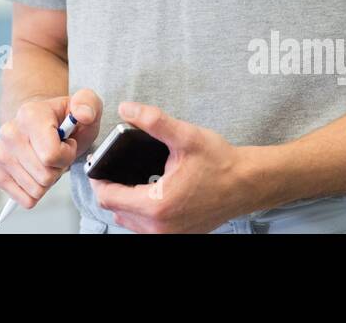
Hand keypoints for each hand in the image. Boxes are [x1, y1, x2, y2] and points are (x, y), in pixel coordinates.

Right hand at [0, 89, 102, 209]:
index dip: (67, 154)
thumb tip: (83, 114)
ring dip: (47, 180)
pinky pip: (25, 199)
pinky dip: (36, 191)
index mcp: (29, 115)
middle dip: (58, 169)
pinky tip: (35, 172)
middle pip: (45, 176)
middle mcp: (9, 133)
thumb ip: (88, 104)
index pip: (51, 156)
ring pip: (36, 190)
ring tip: (46, 160)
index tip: (66, 142)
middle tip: (56, 153)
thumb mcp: (85, 106)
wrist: (41, 124)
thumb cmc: (66, 120)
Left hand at [87, 101, 263, 232]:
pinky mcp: (177, 236)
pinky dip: (139, 211)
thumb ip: (153, 121)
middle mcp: (160, 228)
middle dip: (110, 189)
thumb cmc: (220, 163)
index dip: (98, 179)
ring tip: (130, 178)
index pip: (108, 198)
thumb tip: (126, 108)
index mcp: (157, 205)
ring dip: (124, 201)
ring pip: (128, 222)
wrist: (248, 184)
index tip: (99, 164)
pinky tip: (147, 190)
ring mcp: (169, 235)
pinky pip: (145, 227)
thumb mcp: (185, 136)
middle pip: (115, 211)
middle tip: (113, 168)